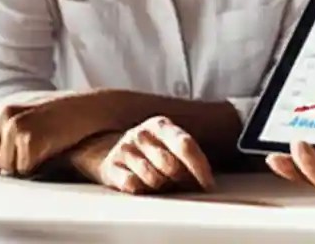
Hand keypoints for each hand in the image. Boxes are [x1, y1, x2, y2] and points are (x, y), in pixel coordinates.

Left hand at [0, 91, 115, 176]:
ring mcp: (17, 128)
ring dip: (25, 166)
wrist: (92, 108)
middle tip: (33, 150)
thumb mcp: (23, 111)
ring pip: (7, 169)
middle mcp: (4, 117)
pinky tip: (52, 149)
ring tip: (44, 146)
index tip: (17, 154)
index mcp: (1, 111)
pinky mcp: (31, 140)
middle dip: (8, 165)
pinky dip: (38, 167)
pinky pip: (25, 170)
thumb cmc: (60, 111)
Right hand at [72, 116, 214, 194]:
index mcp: (161, 125)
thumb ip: (187, 156)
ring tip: (161, 184)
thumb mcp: (169, 144)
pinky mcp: (110, 167)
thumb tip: (207, 181)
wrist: (107, 149)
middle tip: (181, 184)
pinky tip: (142, 186)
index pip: (185, 145)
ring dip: (161, 187)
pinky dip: (142, 190)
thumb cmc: (150, 151)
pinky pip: (133, 186)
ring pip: (153, 179)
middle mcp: (142, 134)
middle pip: (171, 165)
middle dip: (181, 180)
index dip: (199, 167)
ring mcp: (124, 149)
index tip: (208, 185)